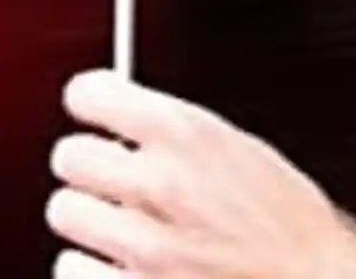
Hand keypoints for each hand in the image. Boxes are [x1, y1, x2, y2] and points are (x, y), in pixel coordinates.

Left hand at [46, 70, 354, 277]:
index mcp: (190, 135)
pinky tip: (122, 268)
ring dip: (91, 223)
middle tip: (113, 181)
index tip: (95, 110)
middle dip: (91, 167)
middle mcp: (161, 184)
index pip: (90, 94)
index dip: (93, 102)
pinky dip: (90, 271)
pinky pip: (70, 270)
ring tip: (125, 230)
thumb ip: (182, 136)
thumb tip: (129, 126)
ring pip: (65, 212)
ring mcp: (144, 243)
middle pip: (68, 155)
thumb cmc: (290, 228)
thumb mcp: (243, 152)